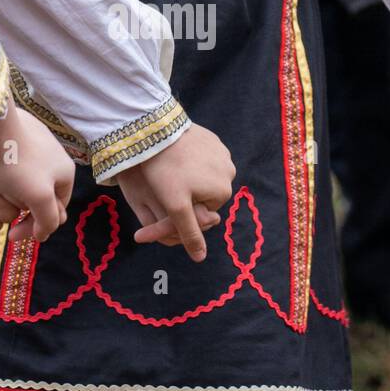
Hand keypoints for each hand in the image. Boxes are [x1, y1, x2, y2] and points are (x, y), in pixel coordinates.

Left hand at [0, 106, 73, 243]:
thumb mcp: (39, 197)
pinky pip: (16, 169)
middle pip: (43, 199)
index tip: (12, 235)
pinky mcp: (18, 141)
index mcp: (66, 173)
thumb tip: (44, 234)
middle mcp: (56, 160)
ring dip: (15, 201)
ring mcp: (38, 149)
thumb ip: (48, 219)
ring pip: (28, 185)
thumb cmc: (17, 163)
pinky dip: (7, 184)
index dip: (36, 227)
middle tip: (5, 227)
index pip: (56, 212)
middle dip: (26, 215)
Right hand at [0, 118, 20, 230]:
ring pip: (3, 215)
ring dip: (7, 217)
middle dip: (23, 205)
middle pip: (19, 199)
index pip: (28, 180)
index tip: (31, 189)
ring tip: (5, 210)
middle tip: (20, 202)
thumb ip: (6, 144)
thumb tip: (31, 156)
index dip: (33, 189)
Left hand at [115, 124, 235, 261]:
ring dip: (190, 176)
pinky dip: (190, 160)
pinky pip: (203, 157)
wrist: (159, 132)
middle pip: (204, 193)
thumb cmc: (166, 172)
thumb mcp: (176, 207)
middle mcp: (230, 172)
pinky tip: (175, 156)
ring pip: (203, 175)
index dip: (184, 207)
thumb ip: (189, 232)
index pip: (202, 210)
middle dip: (188, 193)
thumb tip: (200, 259)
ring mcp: (224, 153)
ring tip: (169, 169)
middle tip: (166, 182)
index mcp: (224, 191)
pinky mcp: (213, 140)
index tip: (167, 196)